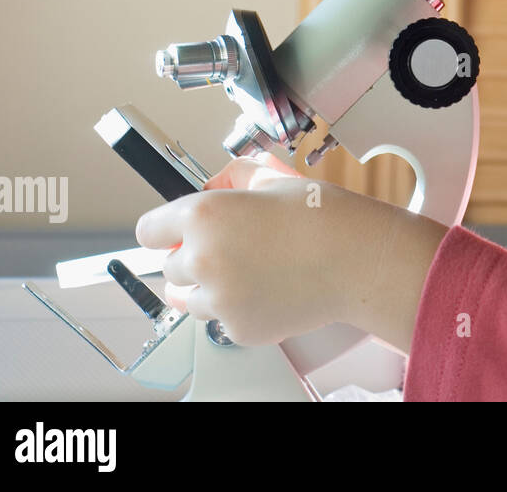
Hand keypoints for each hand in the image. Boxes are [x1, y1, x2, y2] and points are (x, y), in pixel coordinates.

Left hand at [135, 151, 392, 345]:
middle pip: (169, 266)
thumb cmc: (324, 216)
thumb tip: (211, 187)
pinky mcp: (238, 328)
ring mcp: (219, 299)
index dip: (164, 229)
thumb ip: (232, 178)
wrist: (358, 259)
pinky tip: (270, 288)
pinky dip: (239, 308)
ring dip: (210, 286)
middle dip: (194, 256)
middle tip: (235, 248)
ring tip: (253, 270)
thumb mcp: (273, 178)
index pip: (148, 231)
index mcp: (204, 215)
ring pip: (190, 298)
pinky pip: (222, 320)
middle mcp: (202, 259)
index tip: (174, 233)